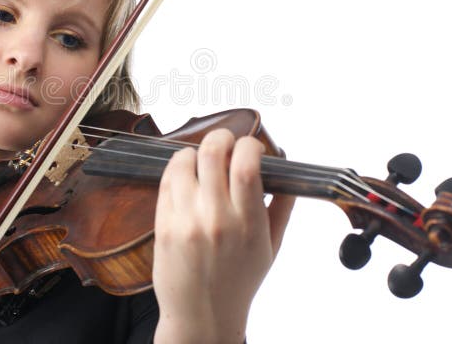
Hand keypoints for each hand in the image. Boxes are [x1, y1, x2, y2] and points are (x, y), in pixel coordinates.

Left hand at [152, 128, 294, 343]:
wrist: (202, 314)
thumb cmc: (239, 281)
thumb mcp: (271, 248)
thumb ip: (282, 207)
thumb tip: (288, 174)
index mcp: (249, 224)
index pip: (247, 165)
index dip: (250, 145)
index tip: (252, 147)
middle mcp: (216, 219)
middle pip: (213, 153)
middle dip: (221, 137)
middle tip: (226, 142)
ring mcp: (186, 221)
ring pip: (185, 161)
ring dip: (196, 151)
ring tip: (203, 159)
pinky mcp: (163, 224)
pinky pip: (167, 180)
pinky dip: (177, 168)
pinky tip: (186, 173)